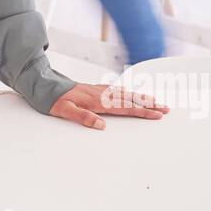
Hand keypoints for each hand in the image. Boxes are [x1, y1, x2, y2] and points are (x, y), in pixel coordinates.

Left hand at [47, 83, 168, 129]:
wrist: (44, 85)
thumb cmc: (53, 99)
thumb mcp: (64, 111)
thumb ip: (83, 117)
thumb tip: (102, 125)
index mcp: (98, 101)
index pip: (125, 108)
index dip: (142, 111)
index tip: (157, 114)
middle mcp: (102, 94)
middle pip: (130, 99)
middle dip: (149, 104)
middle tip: (166, 108)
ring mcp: (100, 90)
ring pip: (126, 93)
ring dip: (142, 97)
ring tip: (156, 101)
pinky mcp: (96, 89)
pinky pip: (118, 90)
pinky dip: (129, 92)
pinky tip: (133, 93)